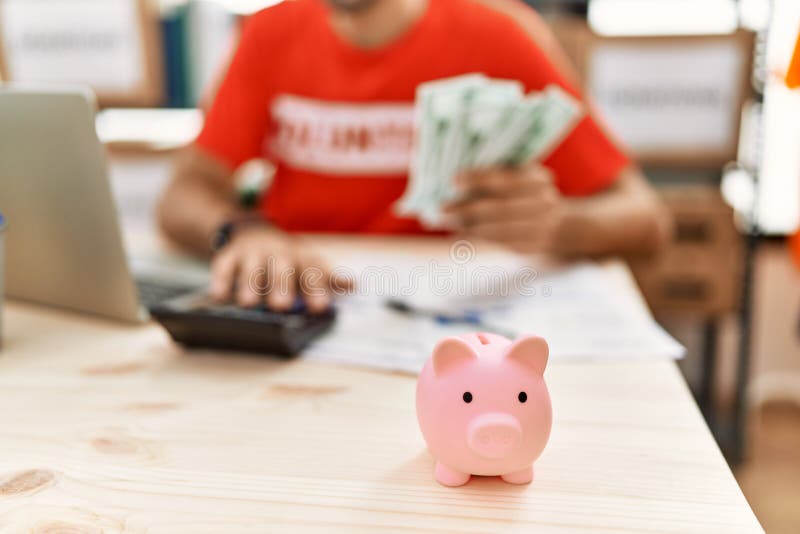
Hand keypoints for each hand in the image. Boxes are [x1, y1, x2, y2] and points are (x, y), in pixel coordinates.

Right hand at [209, 225, 351, 311]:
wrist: (253, 232)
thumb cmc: (287, 259)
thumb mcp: (308, 265)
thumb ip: (328, 279)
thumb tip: (354, 285)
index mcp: (301, 257)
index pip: (312, 271)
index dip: (316, 289)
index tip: (319, 307)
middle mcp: (278, 252)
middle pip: (281, 267)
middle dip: (281, 285)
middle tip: (281, 306)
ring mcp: (253, 252)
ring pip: (251, 267)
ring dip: (249, 284)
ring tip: (247, 303)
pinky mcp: (229, 254)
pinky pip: (222, 264)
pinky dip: (220, 280)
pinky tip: (219, 296)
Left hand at [443, 163, 561, 252]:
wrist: (556, 224)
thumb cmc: (524, 195)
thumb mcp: (518, 179)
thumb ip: (494, 178)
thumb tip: (456, 182)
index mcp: (538, 179)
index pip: (506, 179)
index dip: (479, 180)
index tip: (454, 180)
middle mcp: (544, 203)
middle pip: (499, 207)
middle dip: (467, 208)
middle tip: (443, 208)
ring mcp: (541, 228)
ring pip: (498, 229)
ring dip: (468, 227)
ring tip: (447, 222)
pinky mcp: (531, 248)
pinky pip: (499, 244)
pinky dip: (477, 240)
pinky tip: (460, 235)